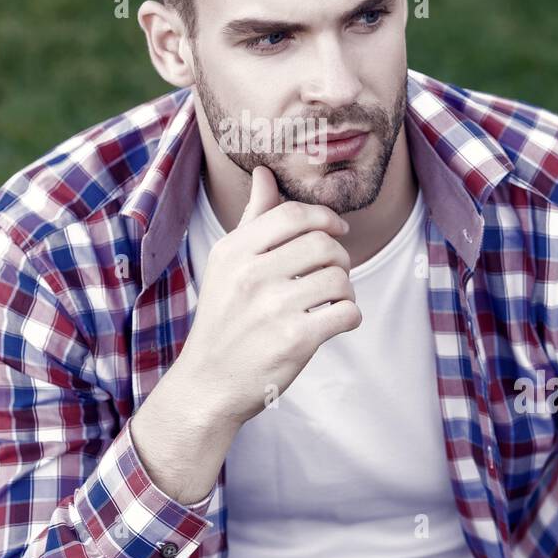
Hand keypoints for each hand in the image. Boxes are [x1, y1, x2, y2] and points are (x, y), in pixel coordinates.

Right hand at [176, 164, 361, 424]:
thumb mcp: (227, 264)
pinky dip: (349, 317)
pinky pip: (346, 313)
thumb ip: (253, 218)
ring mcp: (273, 307)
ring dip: (345, 291)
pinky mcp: (295, 339)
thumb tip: (264, 173)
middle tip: (332, 274)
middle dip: (339, 258)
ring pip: (339, 279)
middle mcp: (251, 274)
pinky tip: (334, 323)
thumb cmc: (223, 320)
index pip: (293, 214)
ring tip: (330, 302)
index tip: (338, 230)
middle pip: (323, 244)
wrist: (208, 383)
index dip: (325, 218)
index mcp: (234, 251)